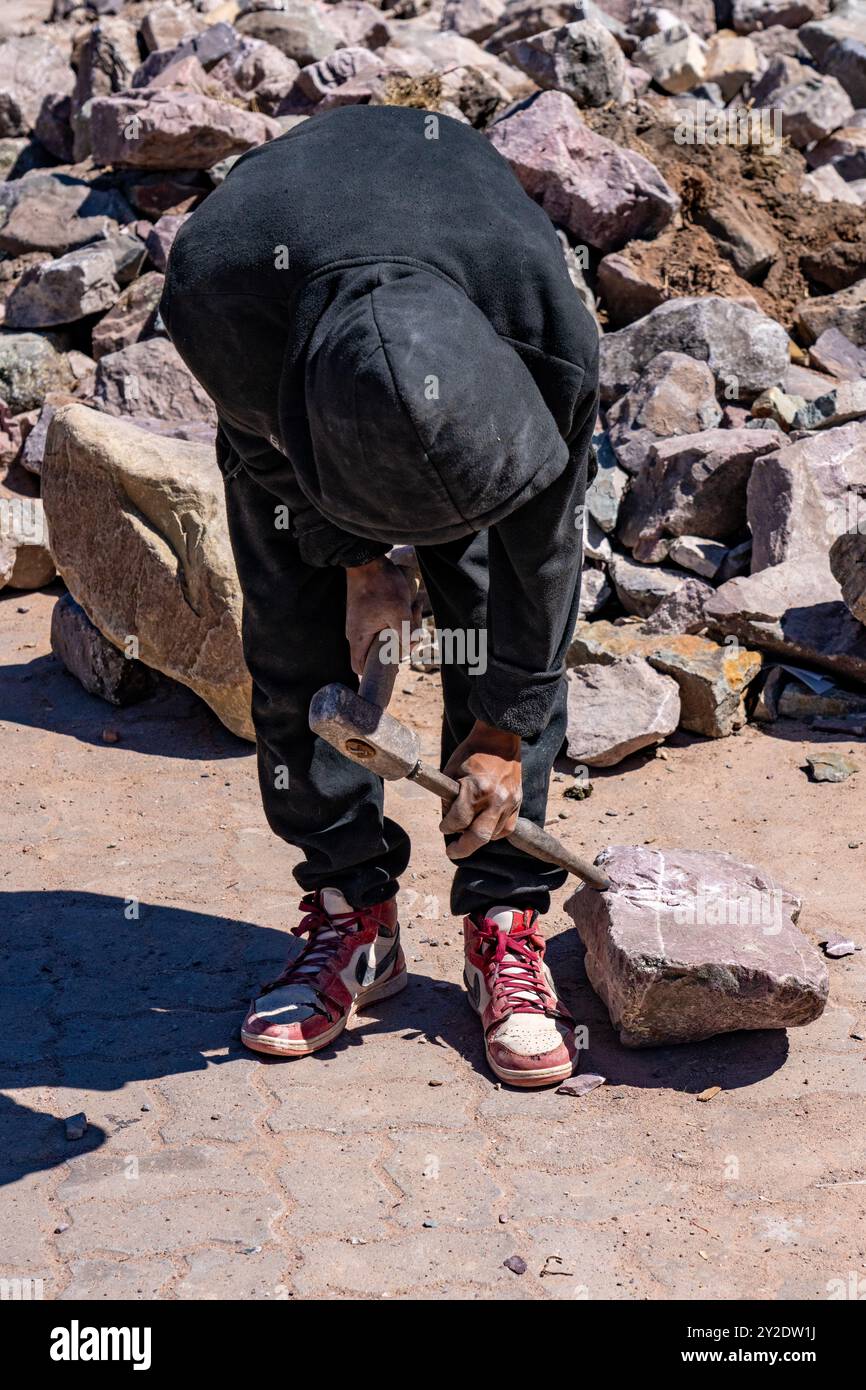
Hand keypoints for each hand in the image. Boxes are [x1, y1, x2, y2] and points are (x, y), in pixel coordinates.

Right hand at [345, 556, 413, 676]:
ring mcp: (362, 622)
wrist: (369, 560)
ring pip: (385, 636)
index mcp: (358, 637)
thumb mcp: (398, 610)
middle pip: (378, 652)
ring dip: (403, 628)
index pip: (358, 667)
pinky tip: (410, 604)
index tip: (392, 668)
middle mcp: (356, 632)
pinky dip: (399, 619)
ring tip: (413, 609)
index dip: (374, 673)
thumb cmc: (380, 584)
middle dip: (399, 645)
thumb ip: (406, 633)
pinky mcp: (368, 612)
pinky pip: (385, 624)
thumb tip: (410, 647)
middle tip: (413, 631)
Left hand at [440, 720, 521, 858]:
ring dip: (478, 838)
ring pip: (493, 835)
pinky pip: (506, 828)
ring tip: (468, 833)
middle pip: (478, 837)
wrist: (499, 739)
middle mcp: (495, 798)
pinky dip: (494, 832)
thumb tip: (448, 821)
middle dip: (462, 848)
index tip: (443, 827)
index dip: (446, 827)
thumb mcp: (451, 772)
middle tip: (452, 851)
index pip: (458, 821)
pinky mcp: (518, 802)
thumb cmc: (471, 754)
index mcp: (476, 788)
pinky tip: (484, 828)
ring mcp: (509, 802)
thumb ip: (449, 799)